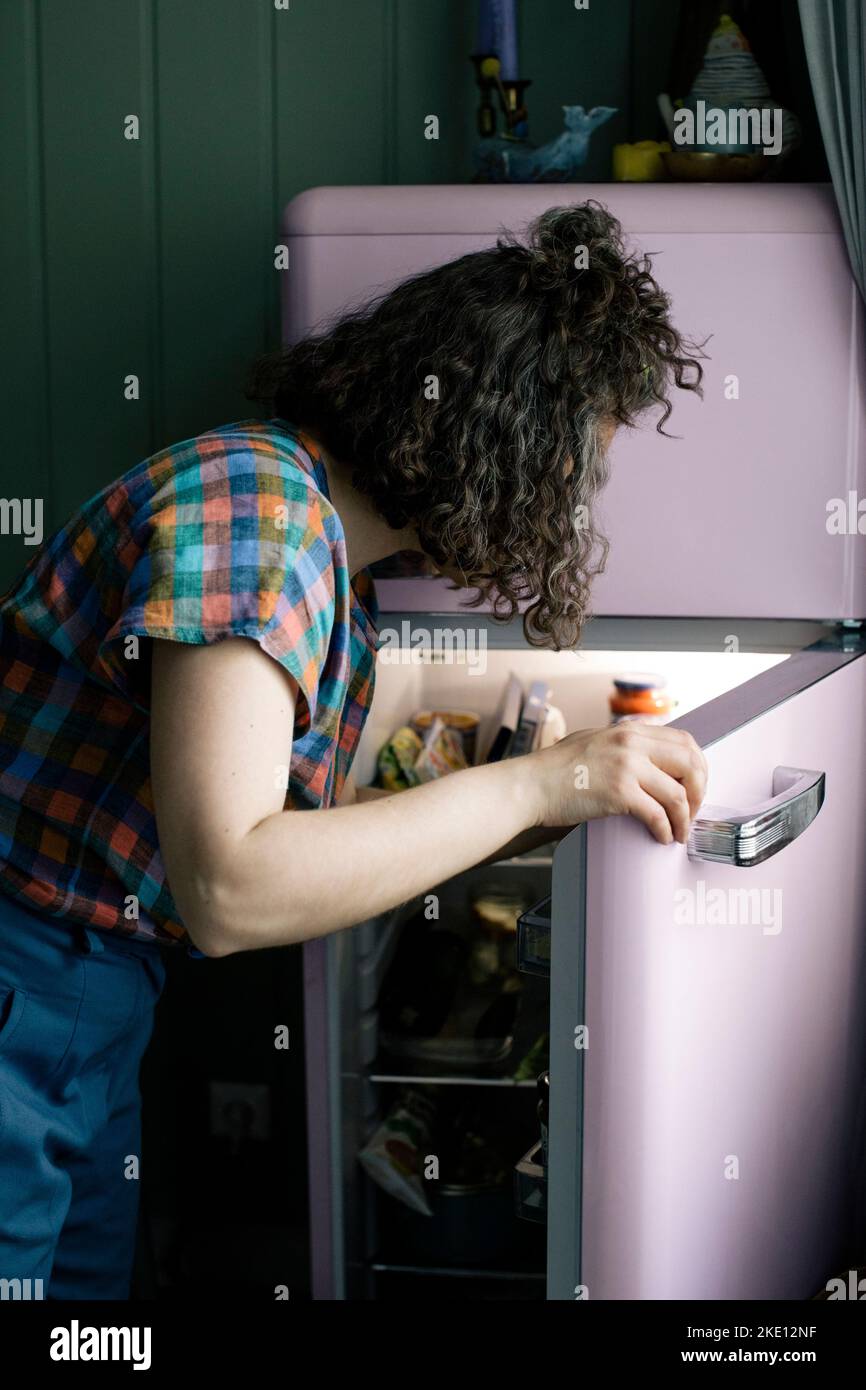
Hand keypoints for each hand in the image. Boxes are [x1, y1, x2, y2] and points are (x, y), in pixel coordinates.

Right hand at [525, 723, 707, 843]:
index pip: (684, 741)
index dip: (698, 767)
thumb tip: (651, 762)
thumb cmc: (556, 769)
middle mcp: (632, 743)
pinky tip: (662, 837)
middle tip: (693, 811)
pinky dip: (666, 830)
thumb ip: (624, 745)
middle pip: (691, 763)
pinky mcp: (618, 792)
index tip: (694, 788)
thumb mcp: (595, 741)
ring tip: (680, 832)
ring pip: (678, 794)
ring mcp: (626, 766)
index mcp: (629, 730)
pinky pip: (657, 814)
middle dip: (700, 792)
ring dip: (685, 818)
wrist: (530, 785)